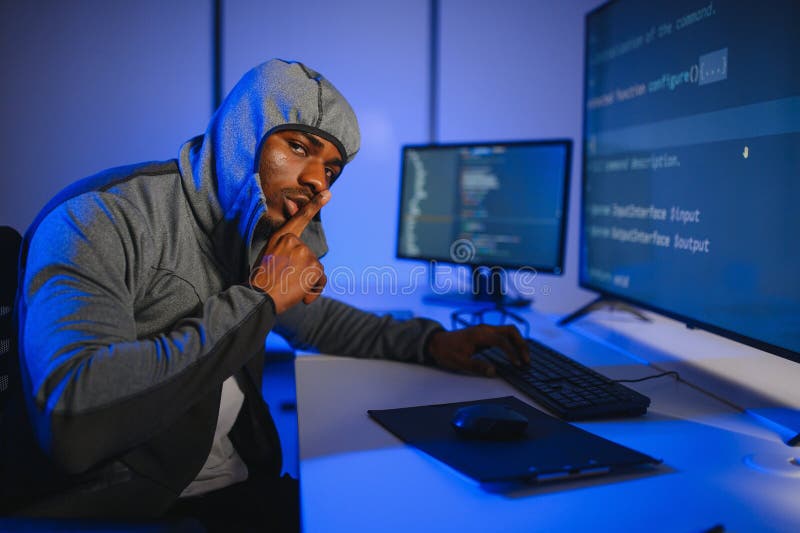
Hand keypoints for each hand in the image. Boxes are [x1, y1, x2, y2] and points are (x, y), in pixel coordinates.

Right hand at [250, 190, 329, 313]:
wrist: (258, 297)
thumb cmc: (261, 283)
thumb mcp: (269, 259)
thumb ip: (285, 253)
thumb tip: (304, 259)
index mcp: (280, 238)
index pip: (299, 219)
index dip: (314, 206)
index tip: (328, 194)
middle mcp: (293, 242)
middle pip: (309, 256)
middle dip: (302, 271)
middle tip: (285, 281)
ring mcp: (304, 252)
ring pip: (315, 269)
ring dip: (307, 282)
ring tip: (289, 288)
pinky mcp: (314, 265)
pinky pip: (320, 280)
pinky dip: (314, 291)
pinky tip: (301, 295)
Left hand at [426, 325, 529, 376]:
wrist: (437, 342)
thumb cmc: (446, 352)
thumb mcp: (459, 362)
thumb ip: (476, 367)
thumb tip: (493, 372)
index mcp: (478, 334)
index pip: (501, 340)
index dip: (511, 352)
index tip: (517, 364)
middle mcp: (484, 329)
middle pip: (511, 331)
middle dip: (521, 344)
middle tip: (526, 360)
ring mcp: (486, 329)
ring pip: (509, 331)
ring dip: (519, 343)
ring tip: (524, 358)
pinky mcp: (486, 333)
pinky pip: (504, 335)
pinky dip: (513, 342)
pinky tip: (515, 353)